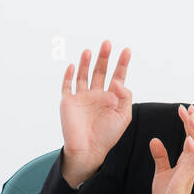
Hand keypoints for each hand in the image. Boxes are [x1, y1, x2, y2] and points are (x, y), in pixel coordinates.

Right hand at [59, 39, 132, 186]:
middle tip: (107, 43)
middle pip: (100, 71)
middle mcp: (96, 94)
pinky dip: (69, 75)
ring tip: (89, 51)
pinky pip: (67, 85)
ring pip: (83, 75)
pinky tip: (73, 66)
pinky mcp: (68, 102)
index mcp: (110, 97)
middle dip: (104, 57)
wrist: (88, 150)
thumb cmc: (107, 135)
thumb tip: (118, 82)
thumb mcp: (123, 116)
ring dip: (86, 62)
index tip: (127, 51)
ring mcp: (81, 97)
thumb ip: (125, 97)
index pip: (117, 76)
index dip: (122, 64)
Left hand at [149, 104, 193, 193]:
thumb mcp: (161, 172)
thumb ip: (161, 156)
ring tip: (190, 117)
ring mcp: (191, 172)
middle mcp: (192, 164)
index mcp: (187, 161)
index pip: (193, 136)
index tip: (184, 109)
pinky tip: (188, 139)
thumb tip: (155, 140)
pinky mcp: (185, 180)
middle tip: (189, 108)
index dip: (190, 122)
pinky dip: (193, 150)